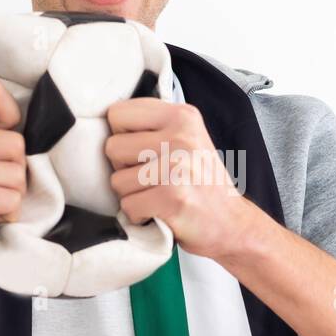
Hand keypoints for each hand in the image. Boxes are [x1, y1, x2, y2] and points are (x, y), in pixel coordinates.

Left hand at [104, 97, 254, 260]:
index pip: (118, 112)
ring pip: (116, 180)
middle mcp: (180, 136)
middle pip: (112, 146)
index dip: (122, 136)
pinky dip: (139, 216)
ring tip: (158, 195)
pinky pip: (128, 206)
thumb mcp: (187, 139)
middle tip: (152, 178)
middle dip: (124, 168)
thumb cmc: (200, 183)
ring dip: (132, 195)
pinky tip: (160, 212)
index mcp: (182, 116)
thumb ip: (153, 126)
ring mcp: (177, 167)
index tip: (142, 152)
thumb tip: (102, 124)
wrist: (232, 224)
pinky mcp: (172, 198)